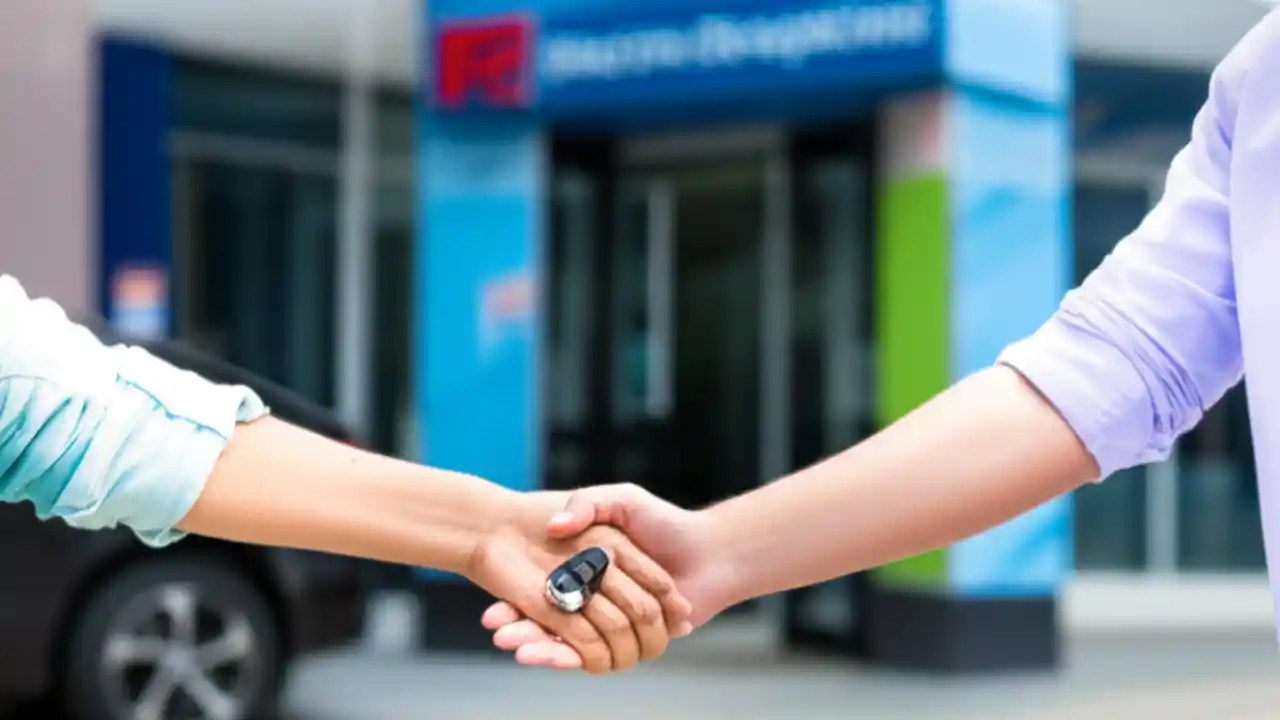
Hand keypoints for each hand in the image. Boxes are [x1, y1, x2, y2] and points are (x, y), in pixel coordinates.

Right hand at [467, 491, 692, 673]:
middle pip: (543, 618)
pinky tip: (539, 654)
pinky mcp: (624, 642)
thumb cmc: (666, 524)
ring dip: (534, 643)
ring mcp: (605, 623)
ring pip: (561, 639)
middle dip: (516, 624)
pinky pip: (589, 654)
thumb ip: (587, 504)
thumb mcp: (622, 500)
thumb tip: (555, 528)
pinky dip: (564, 656)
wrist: (710, 554)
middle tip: (493, 626)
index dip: (512, 599)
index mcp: (582, 570)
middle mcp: (590, 599)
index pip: (538, 589)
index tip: (490, 603)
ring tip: (510, 642)